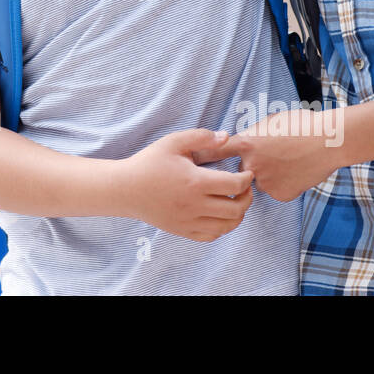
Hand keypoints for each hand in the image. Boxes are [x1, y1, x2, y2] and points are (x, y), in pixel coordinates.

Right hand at [117, 129, 253, 241]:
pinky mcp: (182, 230)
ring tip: (235, 201)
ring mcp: (189, 220)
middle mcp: (195, 204)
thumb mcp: (173, 142)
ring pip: (226, 226)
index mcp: (195, 181)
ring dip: (238, 214)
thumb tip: (226, 137)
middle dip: (247, 198)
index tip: (247, 172)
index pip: (235, 185)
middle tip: (245, 188)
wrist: (125, 189)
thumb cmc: (149, 163)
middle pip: (236, 209)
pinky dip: (222, 228)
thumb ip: (201, 137)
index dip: (247, 178)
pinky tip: (219, 214)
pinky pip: (211, 236)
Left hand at [214, 109, 342, 202]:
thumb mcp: (270, 123)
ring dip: (269, 175)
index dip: (202, 156)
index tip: (189, 161)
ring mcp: (265, 182)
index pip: (217, 152)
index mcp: (247, 144)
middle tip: (274, 155)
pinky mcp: (279, 194)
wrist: (328, 141)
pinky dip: (284, 184)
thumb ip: (252, 136)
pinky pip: (275, 191)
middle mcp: (251, 165)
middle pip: (241, 170)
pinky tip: (297, 172)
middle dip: (251, 166)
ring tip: (290, 161)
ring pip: (260, 182)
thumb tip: (241, 143)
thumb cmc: (301, 126)